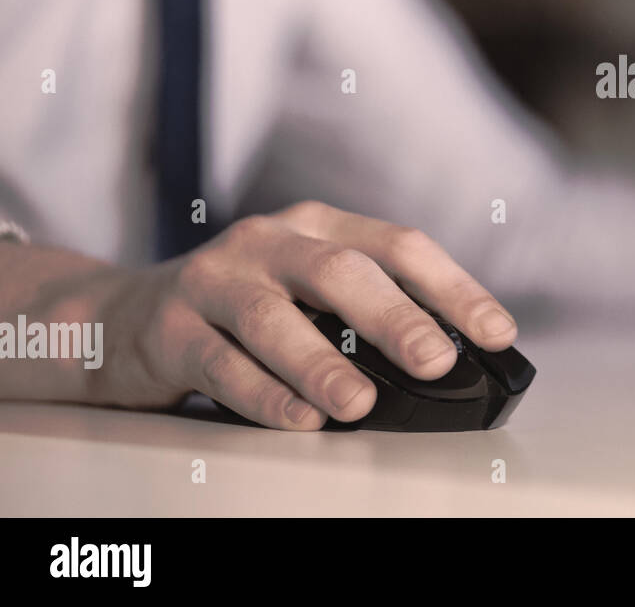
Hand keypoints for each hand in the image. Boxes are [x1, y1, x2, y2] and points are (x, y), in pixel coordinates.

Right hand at [88, 201, 515, 429]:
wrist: (125, 314)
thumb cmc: (242, 305)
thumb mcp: (306, 288)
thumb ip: (365, 311)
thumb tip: (449, 360)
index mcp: (317, 227)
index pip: (398, 245)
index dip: (453, 287)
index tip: (496, 332)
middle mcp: (267, 242)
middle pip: (340, 272)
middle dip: (396, 318)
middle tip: (436, 361)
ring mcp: (214, 280)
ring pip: (273, 318)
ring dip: (322, 363)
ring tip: (360, 404)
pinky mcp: (170, 328)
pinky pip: (221, 364)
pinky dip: (264, 395)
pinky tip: (299, 419)